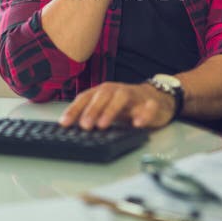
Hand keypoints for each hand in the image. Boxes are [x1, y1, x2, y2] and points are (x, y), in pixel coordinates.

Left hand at [58, 81, 176, 129]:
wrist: (156, 98)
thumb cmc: (126, 105)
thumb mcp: (107, 109)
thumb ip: (91, 116)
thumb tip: (71, 129)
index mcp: (103, 92)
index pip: (86, 97)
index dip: (74, 110)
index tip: (64, 123)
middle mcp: (117, 91)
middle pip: (103, 95)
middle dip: (92, 110)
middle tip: (85, 125)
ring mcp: (135, 96)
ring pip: (122, 97)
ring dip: (111, 110)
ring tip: (103, 124)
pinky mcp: (152, 104)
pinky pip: (149, 107)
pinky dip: (143, 114)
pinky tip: (137, 124)